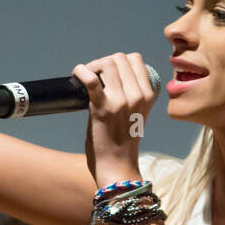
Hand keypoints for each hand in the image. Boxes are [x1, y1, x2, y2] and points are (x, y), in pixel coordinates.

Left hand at [72, 51, 157, 186]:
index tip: (106, 73)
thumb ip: (131, 95)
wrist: (116, 166)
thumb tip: (109, 76)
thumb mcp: (137, 114)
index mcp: (148, 95)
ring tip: (84, 78)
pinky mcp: (103, 109)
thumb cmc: (121, 142)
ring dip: (92, 66)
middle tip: (92, 76)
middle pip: (119, 58)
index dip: (118, 61)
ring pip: (107, 63)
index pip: (135, 59)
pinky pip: (92, 80)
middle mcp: (138, 95)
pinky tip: (76, 75)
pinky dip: (81, 72)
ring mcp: (122, 101)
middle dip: (102, 62)